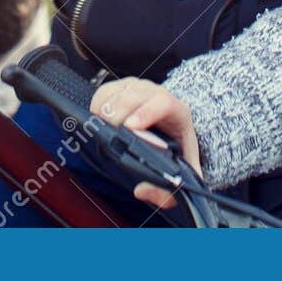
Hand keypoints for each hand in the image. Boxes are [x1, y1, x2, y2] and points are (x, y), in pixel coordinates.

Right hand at [91, 77, 201, 209]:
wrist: (176, 134)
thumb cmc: (178, 152)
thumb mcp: (183, 176)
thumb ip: (168, 193)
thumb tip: (141, 190)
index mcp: (178, 112)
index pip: (163, 103)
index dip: (146, 113)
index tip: (130, 127)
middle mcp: (158, 94)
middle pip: (135, 95)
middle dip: (118, 114)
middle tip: (109, 135)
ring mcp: (140, 88)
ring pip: (118, 91)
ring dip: (106, 110)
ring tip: (102, 130)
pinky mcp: (124, 88)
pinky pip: (106, 91)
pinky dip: (98, 104)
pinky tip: (99, 121)